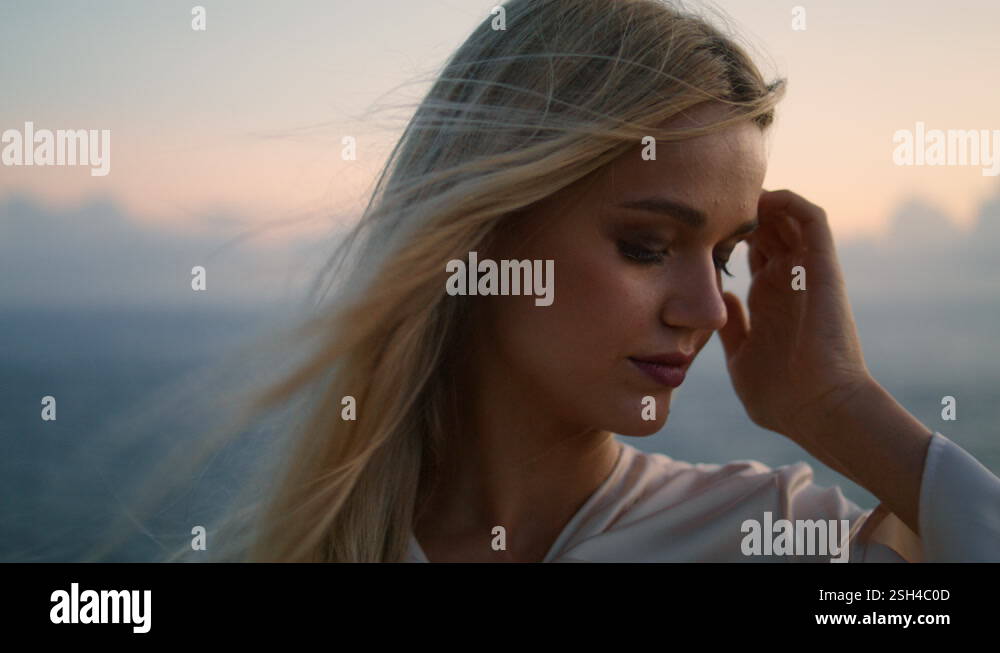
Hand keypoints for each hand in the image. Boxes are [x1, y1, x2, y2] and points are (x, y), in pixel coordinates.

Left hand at [716, 189, 872, 448]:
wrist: (820, 409)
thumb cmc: (782, 397)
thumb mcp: (742, 359)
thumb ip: (733, 328)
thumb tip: (722, 297)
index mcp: (768, 300)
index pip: (750, 254)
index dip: (725, 236)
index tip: (694, 225)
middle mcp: (788, 281)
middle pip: (767, 229)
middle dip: (739, 212)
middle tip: (708, 198)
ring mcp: (805, 272)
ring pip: (788, 217)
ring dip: (763, 200)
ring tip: (731, 189)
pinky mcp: (822, 267)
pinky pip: (812, 218)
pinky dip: (790, 201)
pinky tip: (761, 197)